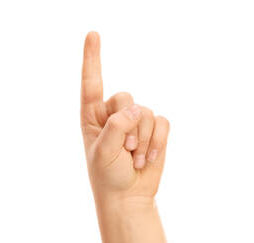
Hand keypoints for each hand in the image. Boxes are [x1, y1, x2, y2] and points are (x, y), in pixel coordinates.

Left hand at [81, 31, 168, 204]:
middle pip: (126, 98)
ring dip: (143, 140)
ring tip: (134, 159)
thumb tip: (136, 109)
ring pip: (146, 112)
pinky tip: (148, 158)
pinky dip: (157, 142)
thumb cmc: (108, 176)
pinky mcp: (154, 129)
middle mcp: (113, 115)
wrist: (128, 197)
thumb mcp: (103, 152)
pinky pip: (162, 122)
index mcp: (92, 117)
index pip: (92, 83)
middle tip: (125, 150)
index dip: (92, 58)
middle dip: (128, 125)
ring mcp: (135, 121)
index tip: (92, 33)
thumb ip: (116, 126)